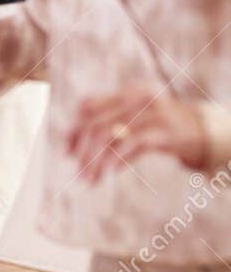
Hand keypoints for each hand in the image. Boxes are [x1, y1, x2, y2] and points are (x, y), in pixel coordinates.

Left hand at [67, 88, 209, 181]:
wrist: (204, 131)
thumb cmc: (161, 126)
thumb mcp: (134, 118)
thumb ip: (108, 124)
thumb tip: (70, 145)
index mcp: (127, 92)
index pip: (88, 108)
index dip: (74, 130)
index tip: (67, 152)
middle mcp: (139, 98)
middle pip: (97, 125)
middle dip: (84, 151)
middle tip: (78, 172)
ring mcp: (155, 114)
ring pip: (112, 136)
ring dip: (96, 161)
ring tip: (90, 179)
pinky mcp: (169, 133)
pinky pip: (135, 144)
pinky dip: (119, 158)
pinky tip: (111, 170)